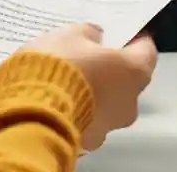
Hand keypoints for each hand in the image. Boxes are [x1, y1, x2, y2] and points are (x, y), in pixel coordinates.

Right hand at [21, 24, 158, 149]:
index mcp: (135, 72)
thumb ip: (90, 35)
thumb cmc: (59, 67)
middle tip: (90, 54)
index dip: (134, 40)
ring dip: (93, 92)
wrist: (30, 112)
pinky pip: (85, 120)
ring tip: (68, 77)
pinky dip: (77, 110)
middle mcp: (129, 103)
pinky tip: (58, 98)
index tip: (122, 33)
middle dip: (111, 69)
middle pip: (127, 81)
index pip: (146, 51)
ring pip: (107, 104)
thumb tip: (95, 38)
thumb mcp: (72, 35)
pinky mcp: (85, 142)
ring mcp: (108, 126)